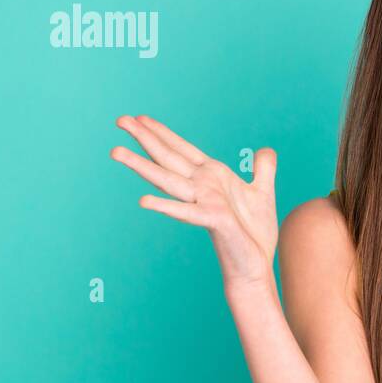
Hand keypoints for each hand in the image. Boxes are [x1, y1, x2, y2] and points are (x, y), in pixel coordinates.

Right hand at [110, 115, 278, 292]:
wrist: (256, 265)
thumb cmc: (254, 233)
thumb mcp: (262, 192)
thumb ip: (262, 169)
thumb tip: (265, 149)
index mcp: (211, 177)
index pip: (182, 150)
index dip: (162, 133)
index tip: (140, 117)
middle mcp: (202, 187)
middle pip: (168, 158)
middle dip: (145, 139)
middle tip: (119, 119)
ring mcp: (203, 203)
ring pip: (167, 180)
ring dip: (141, 166)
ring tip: (115, 151)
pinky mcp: (212, 221)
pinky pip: (186, 212)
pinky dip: (166, 207)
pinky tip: (143, 201)